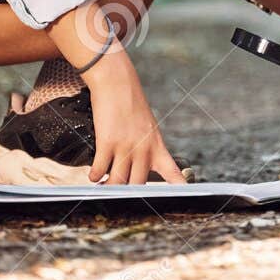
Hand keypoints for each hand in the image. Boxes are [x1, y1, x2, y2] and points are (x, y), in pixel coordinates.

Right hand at [81, 48, 184, 184]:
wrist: (117, 81)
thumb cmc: (131, 103)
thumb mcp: (147, 127)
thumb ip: (146, 149)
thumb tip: (137, 169)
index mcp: (157, 146)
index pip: (173, 173)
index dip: (179, 188)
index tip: (185, 198)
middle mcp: (144, 149)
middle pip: (138, 185)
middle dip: (127, 193)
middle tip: (119, 195)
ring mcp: (126, 146)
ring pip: (118, 181)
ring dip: (108, 186)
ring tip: (102, 186)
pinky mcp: (108, 142)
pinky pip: (100, 169)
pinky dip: (95, 176)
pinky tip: (93, 176)